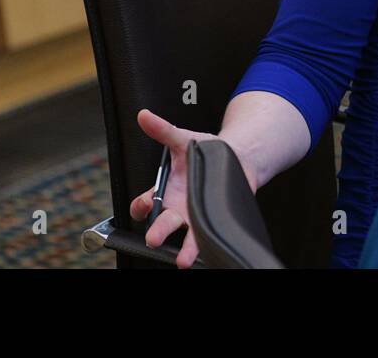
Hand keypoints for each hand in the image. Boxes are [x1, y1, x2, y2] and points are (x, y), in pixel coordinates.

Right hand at [128, 109, 230, 268]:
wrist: (237, 157)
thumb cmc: (206, 150)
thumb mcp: (184, 139)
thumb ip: (163, 130)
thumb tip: (144, 115)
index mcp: (166, 190)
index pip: (144, 204)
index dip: (140, 206)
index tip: (142, 206)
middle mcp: (178, 209)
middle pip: (163, 225)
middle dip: (157, 233)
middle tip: (154, 239)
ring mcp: (197, 217)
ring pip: (188, 239)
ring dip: (185, 251)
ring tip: (184, 261)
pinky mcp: (216, 221)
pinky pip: (212, 237)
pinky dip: (212, 246)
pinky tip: (215, 251)